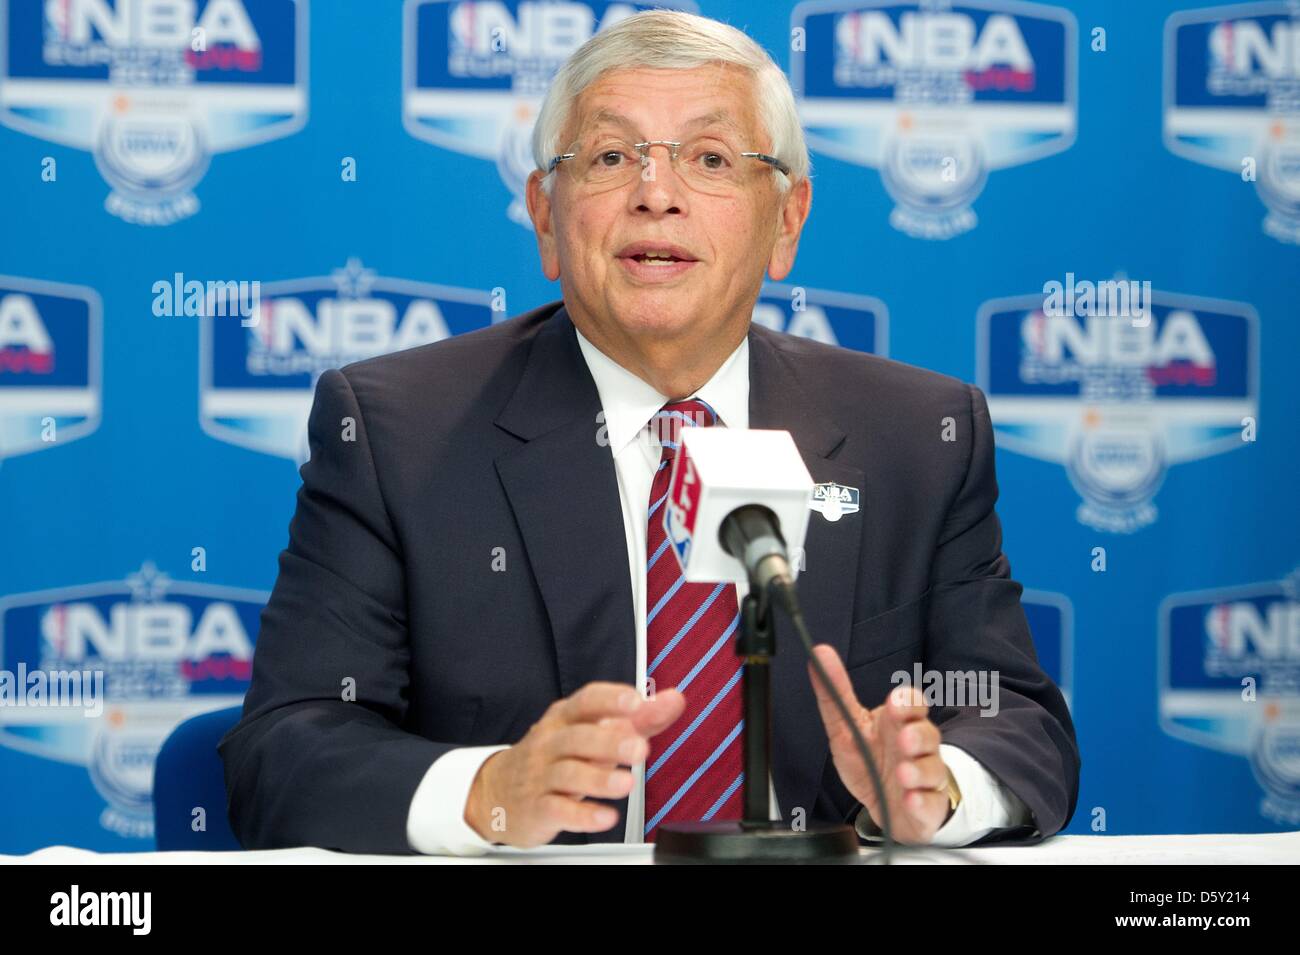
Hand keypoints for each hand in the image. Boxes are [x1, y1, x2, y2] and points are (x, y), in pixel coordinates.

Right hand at [463, 681, 684, 847]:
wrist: (497, 791)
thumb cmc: (556, 755)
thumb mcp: (593, 731)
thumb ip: (637, 719)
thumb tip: (673, 700)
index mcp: (565, 718)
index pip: (586, 701)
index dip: (610, 700)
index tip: (635, 701)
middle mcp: (551, 742)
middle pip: (578, 737)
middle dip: (609, 742)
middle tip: (640, 749)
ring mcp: (542, 776)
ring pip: (569, 774)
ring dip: (599, 779)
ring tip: (626, 784)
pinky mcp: (539, 808)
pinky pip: (559, 810)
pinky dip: (584, 815)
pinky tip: (607, 817)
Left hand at [809, 644, 952, 843]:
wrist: (886, 804)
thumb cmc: (870, 761)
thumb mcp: (846, 728)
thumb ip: (834, 694)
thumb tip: (818, 654)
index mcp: (899, 723)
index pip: (913, 704)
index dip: (908, 702)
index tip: (896, 702)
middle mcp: (918, 747)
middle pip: (927, 734)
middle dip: (918, 735)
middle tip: (903, 738)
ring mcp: (926, 777)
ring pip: (932, 769)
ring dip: (918, 770)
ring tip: (902, 773)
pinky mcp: (928, 806)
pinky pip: (930, 803)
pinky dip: (921, 802)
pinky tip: (912, 799)